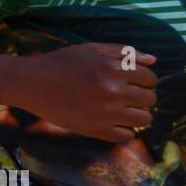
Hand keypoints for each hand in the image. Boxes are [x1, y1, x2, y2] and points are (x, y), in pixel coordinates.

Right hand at [0, 43, 157, 142]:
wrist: (32, 84)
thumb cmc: (60, 63)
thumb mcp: (90, 49)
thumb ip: (122, 52)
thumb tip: (153, 60)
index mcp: (114, 68)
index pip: (150, 78)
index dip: (144, 79)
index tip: (133, 82)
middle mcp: (114, 91)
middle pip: (150, 99)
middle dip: (142, 97)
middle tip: (126, 96)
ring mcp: (107, 113)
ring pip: (144, 119)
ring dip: (137, 115)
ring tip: (122, 111)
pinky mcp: (96, 130)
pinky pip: (126, 136)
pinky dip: (124, 131)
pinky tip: (113, 123)